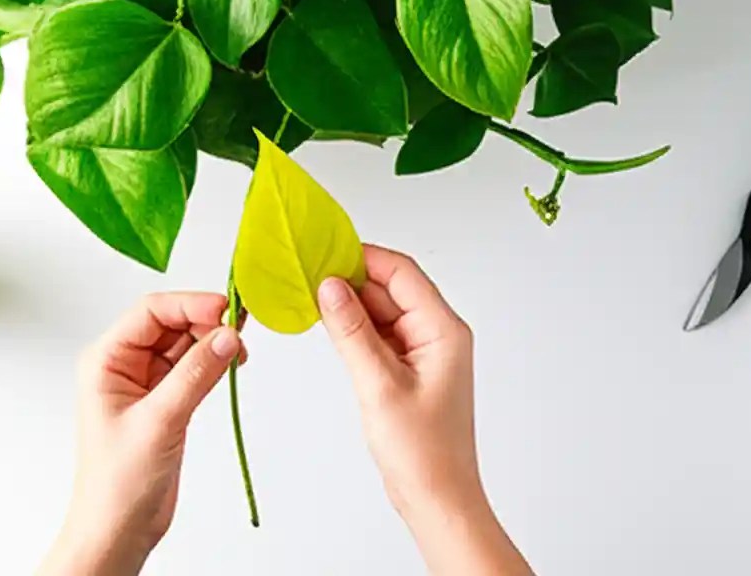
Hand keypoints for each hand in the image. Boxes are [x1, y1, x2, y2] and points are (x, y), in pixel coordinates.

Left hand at [39, 293, 243, 575]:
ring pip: (186, 343)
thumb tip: (227, 337)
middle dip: (206, 321)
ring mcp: (146, 382)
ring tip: (240, 350)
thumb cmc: (117, 484)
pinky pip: (193, 367)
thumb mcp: (159, 421)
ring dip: (213, 342)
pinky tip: (231, 365)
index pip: (151, 312)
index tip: (226, 310)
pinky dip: (214, 363)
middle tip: (241, 331)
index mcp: (105, 361)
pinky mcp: (166, 400)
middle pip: (171, 322)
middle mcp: (124, 365)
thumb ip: (195, 375)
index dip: (190, 304)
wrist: (119, 529)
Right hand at [318, 245, 533, 575]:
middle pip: (390, 288)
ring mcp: (423, 352)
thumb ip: (352, 332)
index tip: (324, 252)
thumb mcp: (379, 385)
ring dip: (349, 305)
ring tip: (310, 299)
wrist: (438, 499)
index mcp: (443, 330)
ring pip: (382, 312)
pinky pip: (379, 335)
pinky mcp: (408, 370)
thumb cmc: (423, 452)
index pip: (402, 273)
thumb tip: (330, 287)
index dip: (363, 257)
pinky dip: (354, 329)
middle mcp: (437, 335)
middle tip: (307, 275)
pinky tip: (328, 327)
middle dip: (350, 280)